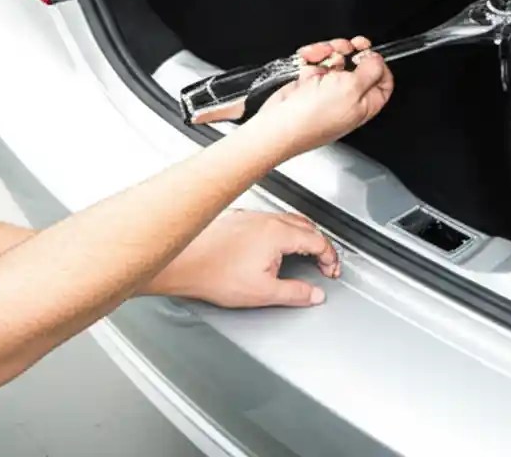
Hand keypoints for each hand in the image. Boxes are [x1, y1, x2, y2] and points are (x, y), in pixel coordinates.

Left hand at [146, 209, 339, 307]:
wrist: (180, 262)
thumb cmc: (213, 274)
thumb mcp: (263, 293)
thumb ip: (295, 293)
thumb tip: (315, 295)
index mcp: (279, 234)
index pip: (318, 240)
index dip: (329, 257)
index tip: (330, 270)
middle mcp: (267, 220)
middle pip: (306, 226)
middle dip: (319, 244)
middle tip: (322, 263)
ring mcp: (251, 217)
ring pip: (287, 220)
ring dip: (301, 236)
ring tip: (302, 254)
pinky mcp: (236, 218)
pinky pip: (268, 220)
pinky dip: (281, 231)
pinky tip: (271, 246)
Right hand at [243, 36, 394, 157]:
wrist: (279, 124)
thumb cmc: (315, 117)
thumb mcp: (353, 89)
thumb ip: (370, 71)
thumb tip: (377, 60)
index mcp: (365, 103)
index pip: (383, 81)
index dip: (378, 64)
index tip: (369, 53)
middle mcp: (348, 96)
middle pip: (358, 65)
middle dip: (351, 51)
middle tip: (346, 47)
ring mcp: (328, 90)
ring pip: (335, 59)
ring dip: (327, 51)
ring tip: (319, 55)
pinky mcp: (309, 84)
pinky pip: (315, 62)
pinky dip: (311, 56)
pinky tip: (307, 59)